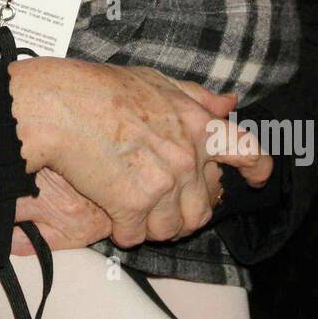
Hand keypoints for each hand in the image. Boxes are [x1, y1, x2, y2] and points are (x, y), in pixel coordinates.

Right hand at [7, 57, 264, 247]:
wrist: (60, 107)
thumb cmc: (102, 90)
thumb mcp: (156, 81)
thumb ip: (196, 97)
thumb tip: (228, 105)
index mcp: (199, 125)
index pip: (247, 152)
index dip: (256, 170)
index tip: (256, 180)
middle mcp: (188, 158)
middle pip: (203, 210)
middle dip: (181, 212)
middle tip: (157, 204)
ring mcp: (163, 184)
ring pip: (172, 230)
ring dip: (153, 226)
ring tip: (132, 209)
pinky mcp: (133, 206)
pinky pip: (136, 237)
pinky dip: (123, 231)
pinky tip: (110, 213)